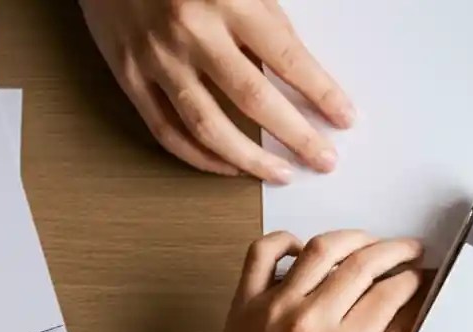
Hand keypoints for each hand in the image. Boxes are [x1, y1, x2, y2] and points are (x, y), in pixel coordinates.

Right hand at [80, 0, 354, 182]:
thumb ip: (265, 22)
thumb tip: (297, 75)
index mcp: (228, 0)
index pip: (288, 59)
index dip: (322, 94)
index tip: (345, 118)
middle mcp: (191, 32)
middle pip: (254, 100)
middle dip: (297, 136)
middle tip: (324, 160)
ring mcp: (156, 58)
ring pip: (208, 126)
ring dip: (251, 160)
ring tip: (282, 174)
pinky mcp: (128, 75)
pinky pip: (166, 130)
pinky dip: (200, 157)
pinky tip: (230, 167)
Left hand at [136, 231, 422, 331]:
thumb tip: (408, 317)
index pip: (389, 295)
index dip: (413, 280)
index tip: (420, 276)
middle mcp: (311, 320)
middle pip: (363, 264)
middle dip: (395, 251)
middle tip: (410, 250)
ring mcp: (275, 305)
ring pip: (322, 248)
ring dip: (354, 237)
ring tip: (370, 242)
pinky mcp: (246, 299)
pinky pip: (263, 252)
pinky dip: (286, 240)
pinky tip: (305, 248)